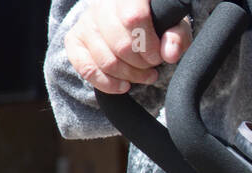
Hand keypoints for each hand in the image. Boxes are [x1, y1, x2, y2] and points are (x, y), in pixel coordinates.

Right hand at [65, 0, 192, 94]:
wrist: (132, 23)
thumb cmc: (157, 24)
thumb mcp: (175, 26)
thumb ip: (177, 37)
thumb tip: (169, 54)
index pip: (133, 17)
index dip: (148, 45)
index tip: (158, 57)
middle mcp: (102, 5)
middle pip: (119, 44)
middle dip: (141, 65)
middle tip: (152, 67)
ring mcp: (85, 22)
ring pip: (105, 60)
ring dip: (129, 76)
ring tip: (144, 76)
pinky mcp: (75, 40)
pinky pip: (85, 68)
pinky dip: (107, 83)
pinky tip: (124, 85)